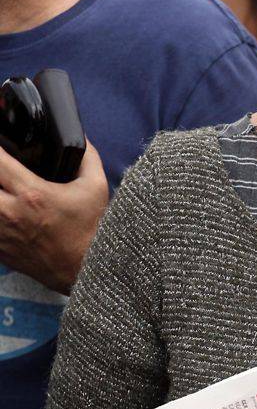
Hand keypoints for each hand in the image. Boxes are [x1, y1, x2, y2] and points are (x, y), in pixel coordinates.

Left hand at [0, 140, 108, 292]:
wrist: (88, 270)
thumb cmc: (91, 230)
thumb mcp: (96, 186)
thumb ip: (86, 156)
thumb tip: (79, 138)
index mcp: (32, 194)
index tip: (3, 145)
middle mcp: (10, 214)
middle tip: (3, 169)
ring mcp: (2, 234)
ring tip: (3, 189)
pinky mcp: (0, 251)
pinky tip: (6, 210)